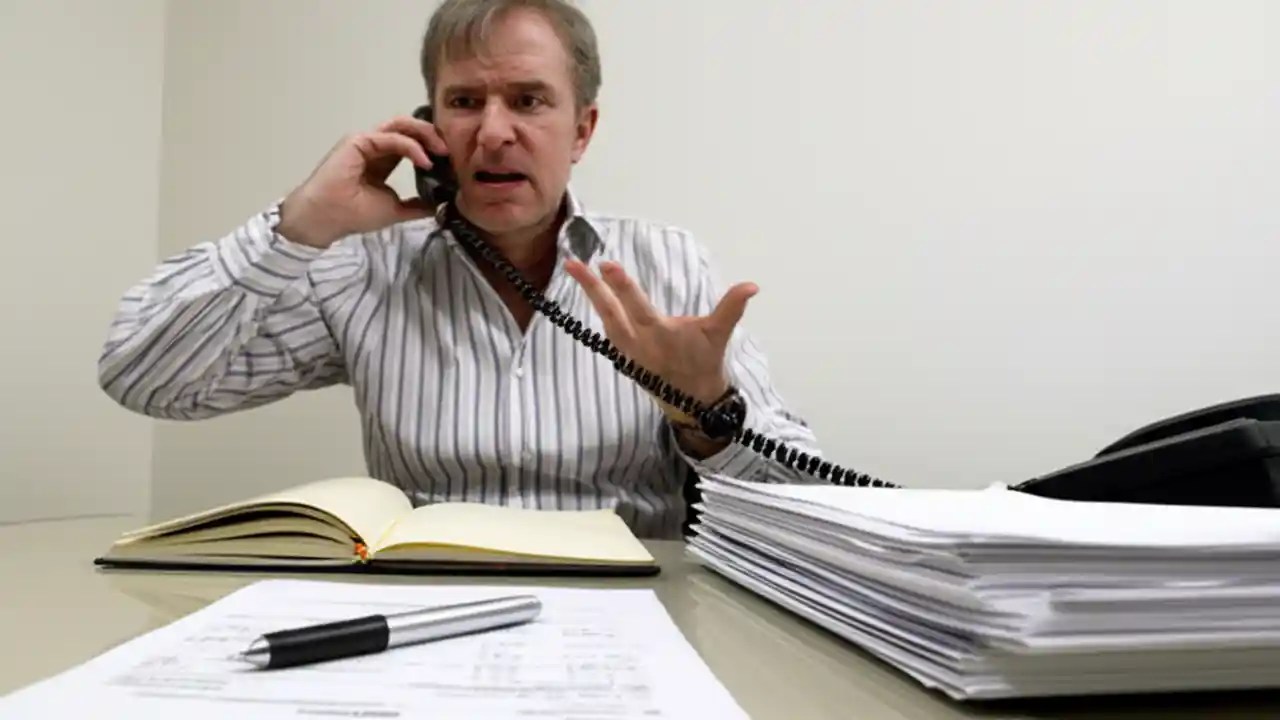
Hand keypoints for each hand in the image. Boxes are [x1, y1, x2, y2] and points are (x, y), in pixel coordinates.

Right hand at [277, 115, 448, 248]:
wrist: (326, 218)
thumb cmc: (353, 214)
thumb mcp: (394, 210)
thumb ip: (415, 205)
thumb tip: (438, 205)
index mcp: (382, 159)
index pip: (411, 142)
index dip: (431, 145)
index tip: (450, 160)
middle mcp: (375, 146)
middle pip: (408, 128)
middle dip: (432, 134)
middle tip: (449, 150)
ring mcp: (366, 141)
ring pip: (401, 125)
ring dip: (425, 133)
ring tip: (441, 149)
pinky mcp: (358, 142)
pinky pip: (391, 137)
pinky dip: (411, 146)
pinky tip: (424, 159)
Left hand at [564, 259, 757, 409]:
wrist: (694, 401)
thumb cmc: (704, 361)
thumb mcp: (719, 334)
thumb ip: (731, 307)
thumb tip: (752, 286)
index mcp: (659, 334)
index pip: (637, 306)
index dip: (622, 286)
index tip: (607, 265)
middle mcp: (638, 343)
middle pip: (610, 311)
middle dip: (592, 287)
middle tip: (573, 265)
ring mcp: (627, 351)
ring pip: (605, 320)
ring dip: (592, 297)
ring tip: (576, 271)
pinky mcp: (623, 357)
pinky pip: (607, 333)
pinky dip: (599, 314)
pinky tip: (593, 296)